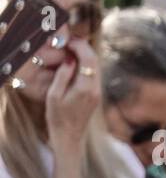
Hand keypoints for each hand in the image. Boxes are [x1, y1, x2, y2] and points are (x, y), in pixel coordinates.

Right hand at [44, 39, 101, 157]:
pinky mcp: (96, 95)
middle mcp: (95, 90)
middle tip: (69, 41)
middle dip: (84, 48)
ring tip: (70, 49)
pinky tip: (75, 62)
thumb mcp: (54, 95)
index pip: (89, 60)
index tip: (68, 40)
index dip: (80, 46)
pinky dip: (87, 65)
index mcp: (85, 88)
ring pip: (97, 67)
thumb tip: (71, 59)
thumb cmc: (57, 117)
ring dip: (86, 56)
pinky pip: (94, 75)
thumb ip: (63, 75)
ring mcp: (98, 93)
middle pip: (96, 61)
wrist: (69, 137)